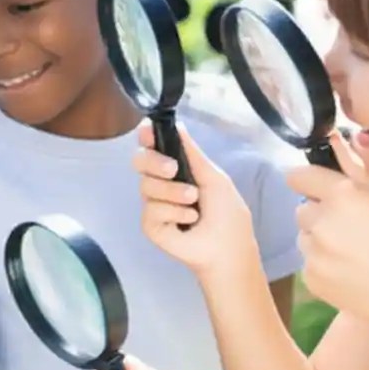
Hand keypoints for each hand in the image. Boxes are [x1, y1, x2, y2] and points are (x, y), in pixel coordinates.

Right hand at [134, 122, 255, 273]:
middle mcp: (160, 184)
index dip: (146, 137)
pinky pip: (151, 210)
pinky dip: (173, 212)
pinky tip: (187, 221)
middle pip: (140, 161)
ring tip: (194, 204)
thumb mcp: (213, 176)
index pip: (152, 147)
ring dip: (174, 192)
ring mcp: (153, 205)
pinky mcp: (150, 225)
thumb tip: (177, 124)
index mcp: (175, 169)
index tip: (147, 133)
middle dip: (154, 161)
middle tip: (172, 169)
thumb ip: (192, 152)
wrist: (228, 245)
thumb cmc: (226, 212)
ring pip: (147, 186)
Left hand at [289, 133, 368, 335]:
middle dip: (320, 213)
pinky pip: (308, 262)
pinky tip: (351, 271)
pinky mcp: (310, 279)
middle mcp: (321, 222)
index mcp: (342, 195)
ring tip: (354, 252)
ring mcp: (313, 253)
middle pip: (302, 208)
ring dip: (320, 239)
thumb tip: (331, 140)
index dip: (306, 180)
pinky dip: (323, 264)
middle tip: (351, 226)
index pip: (298, 176)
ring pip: (304, 236)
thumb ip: (356, 169)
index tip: (317, 187)